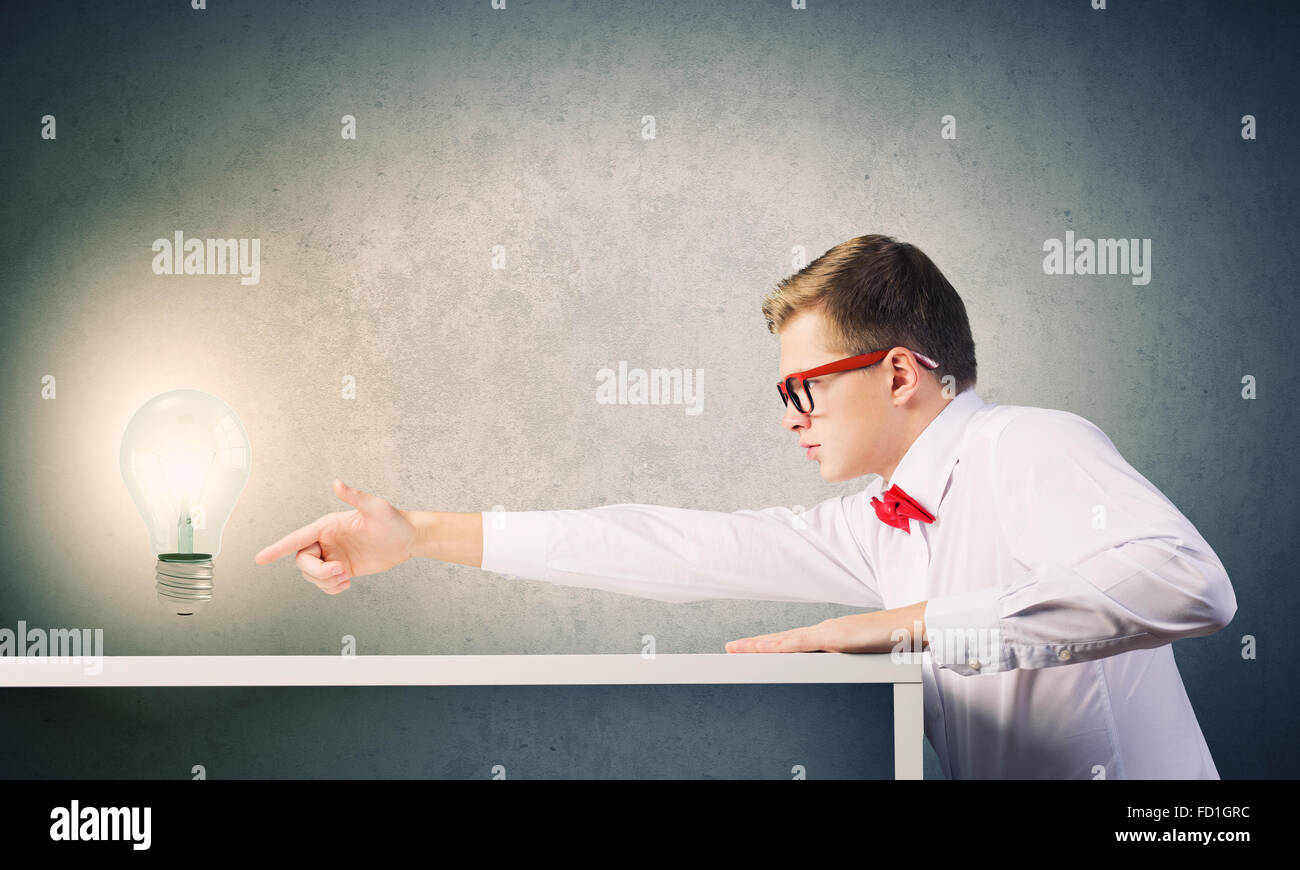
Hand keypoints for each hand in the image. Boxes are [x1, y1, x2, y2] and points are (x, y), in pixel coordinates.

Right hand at [254, 479, 417, 594]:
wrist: (407, 538)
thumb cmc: (393, 520)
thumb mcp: (375, 508)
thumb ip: (355, 497)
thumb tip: (337, 483)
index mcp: (327, 526)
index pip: (296, 538)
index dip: (277, 548)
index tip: (259, 559)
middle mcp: (327, 541)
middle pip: (303, 562)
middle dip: (317, 571)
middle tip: (341, 572)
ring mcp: (333, 556)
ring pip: (313, 576)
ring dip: (326, 582)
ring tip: (346, 577)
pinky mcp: (342, 569)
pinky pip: (326, 584)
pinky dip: (332, 588)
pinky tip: (346, 583)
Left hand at [725, 602, 927, 653]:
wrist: (912, 625)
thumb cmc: (892, 641)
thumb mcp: (863, 657)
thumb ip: (847, 662)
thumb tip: (836, 673)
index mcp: (828, 638)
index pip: (790, 644)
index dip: (767, 647)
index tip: (746, 650)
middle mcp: (823, 633)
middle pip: (781, 640)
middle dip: (754, 646)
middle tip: (729, 649)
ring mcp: (829, 632)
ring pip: (786, 641)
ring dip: (760, 646)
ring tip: (737, 649)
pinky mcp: (837, 636)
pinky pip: (805, 644)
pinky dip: (784, 647)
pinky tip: (769, 649)